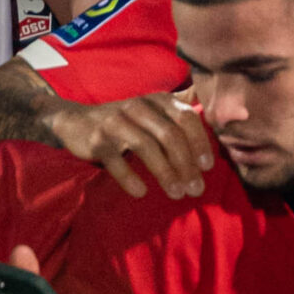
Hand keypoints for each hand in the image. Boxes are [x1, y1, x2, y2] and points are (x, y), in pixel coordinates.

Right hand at [50, 91, 215, 199]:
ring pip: (146, 146)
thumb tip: (217, 106)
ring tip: (176, 194)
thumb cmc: (125, 120)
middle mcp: (137, 106)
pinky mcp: (96, 140)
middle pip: (169, 134)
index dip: (199, 142)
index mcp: (156, 99)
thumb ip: (181, 107)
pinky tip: (141, 192)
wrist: (76, 121)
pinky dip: (130, 178)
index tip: (208, 167)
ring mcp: (115, 122)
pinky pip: (116, 160)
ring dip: (165, 173)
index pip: (186, 117)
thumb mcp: (153, 109)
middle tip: (195, 190)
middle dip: (186, 164)